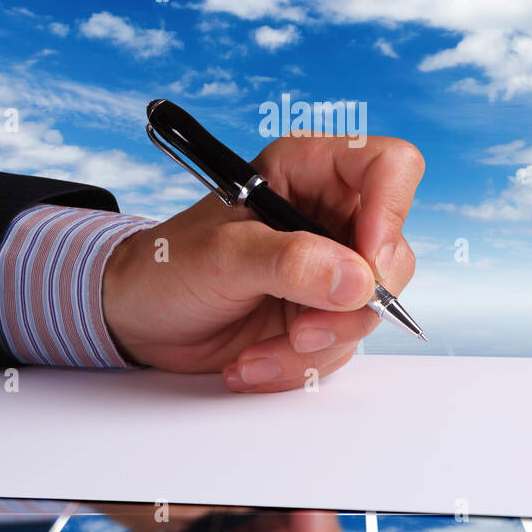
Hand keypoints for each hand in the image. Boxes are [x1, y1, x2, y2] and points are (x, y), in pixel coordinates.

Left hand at [101, 133, 423, 391]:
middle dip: (347, 306)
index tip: (366, 266)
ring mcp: (330, 268)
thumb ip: (289, 261)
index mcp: (307, 170)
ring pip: (369, 311)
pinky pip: (341, 347)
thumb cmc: (168, 263)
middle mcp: (328, 215)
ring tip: (255, 352)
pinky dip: (297, 364)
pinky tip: (251, 360)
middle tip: (300, 329)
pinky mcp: (322, 313)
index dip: (391, 212)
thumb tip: (357, 279)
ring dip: (314, 345)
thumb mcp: (221, 256)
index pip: (389, 167)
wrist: (139, 317)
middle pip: (392, 252)